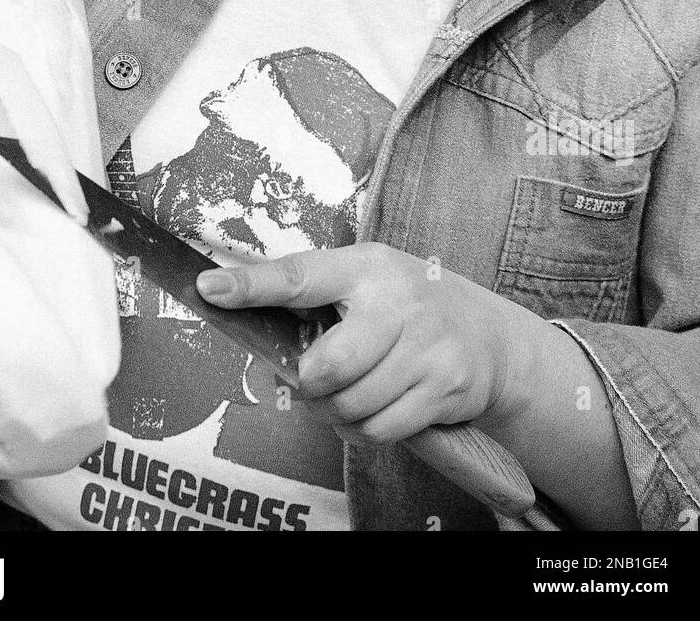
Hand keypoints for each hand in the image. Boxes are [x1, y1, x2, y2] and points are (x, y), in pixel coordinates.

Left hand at [196, 244, 535, 446]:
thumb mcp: (368, 282)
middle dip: (309, 385)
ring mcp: (425, 347)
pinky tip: (375, 407)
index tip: (209, 289)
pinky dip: (365, 430)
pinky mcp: (443, 387)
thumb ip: (317, 298)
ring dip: (337, 412)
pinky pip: (380, 430)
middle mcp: (397, 303)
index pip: (300, 276)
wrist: (490, 338)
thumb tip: (244, 315)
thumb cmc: (409, 308)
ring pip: (350, 406)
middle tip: (313, 379)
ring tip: (350, 391)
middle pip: (325, 368)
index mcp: (366, 268)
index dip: (252, 285)